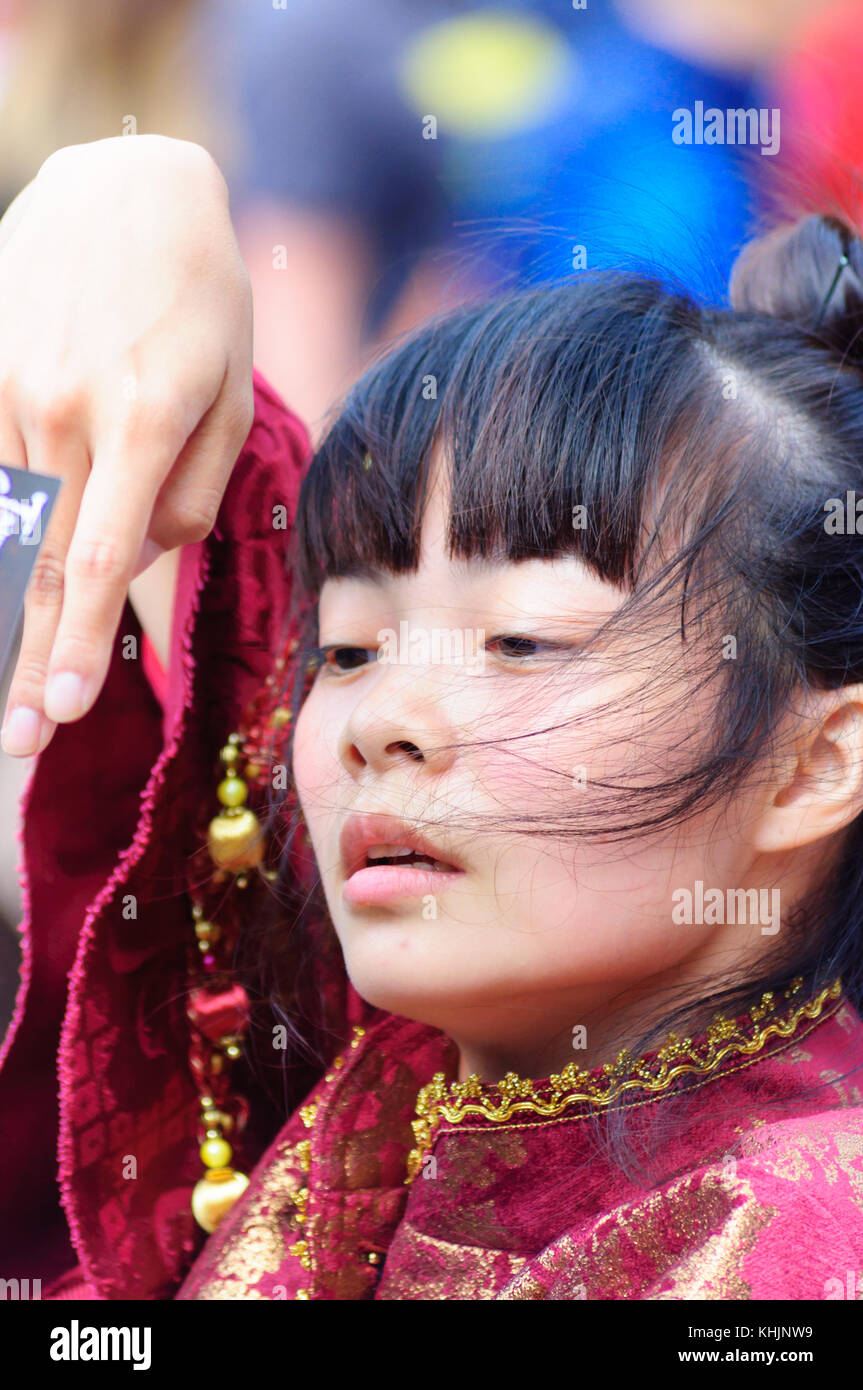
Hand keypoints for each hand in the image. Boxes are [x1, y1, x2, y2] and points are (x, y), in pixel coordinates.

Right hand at [0, 135, 253, 755]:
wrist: (128, 186)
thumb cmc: (203, 298)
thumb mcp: (233, 390)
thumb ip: (194, 486)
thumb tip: (143, 558)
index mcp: (143, 419)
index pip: (98, 557)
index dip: (76, 641)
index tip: (60, 712)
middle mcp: (65, 409)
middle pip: (35, 561)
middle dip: (24, 660)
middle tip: (16, 743)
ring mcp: (11, 387)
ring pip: (0, 523)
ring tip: (0, 693)